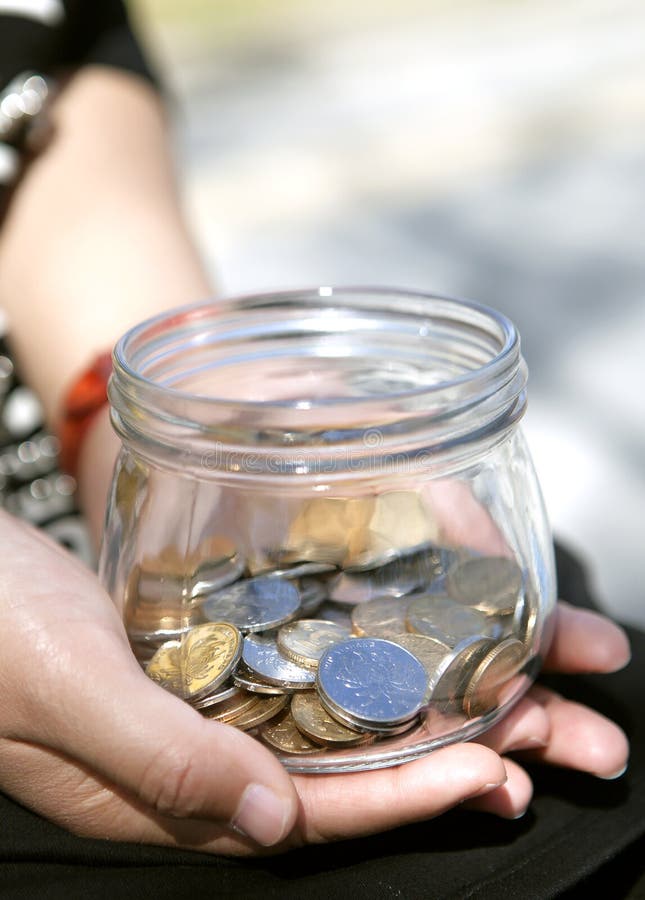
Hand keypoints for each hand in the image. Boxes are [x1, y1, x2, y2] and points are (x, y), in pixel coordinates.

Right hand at [0, 512, 629, 855]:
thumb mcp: (66, 690)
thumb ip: (160, 759)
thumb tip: (269, 815)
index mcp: (157, 795)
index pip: (302, 815)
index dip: (397, 798)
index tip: (482, 771)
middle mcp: (185, 767)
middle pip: (328, 780)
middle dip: (425, 766)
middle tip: (514, 737)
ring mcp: (190, 719)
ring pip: (316, 735)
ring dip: (397, 722)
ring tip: (477, 702)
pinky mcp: (191, 671)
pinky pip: (285, 688)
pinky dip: (344, 679)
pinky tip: (386, 659)